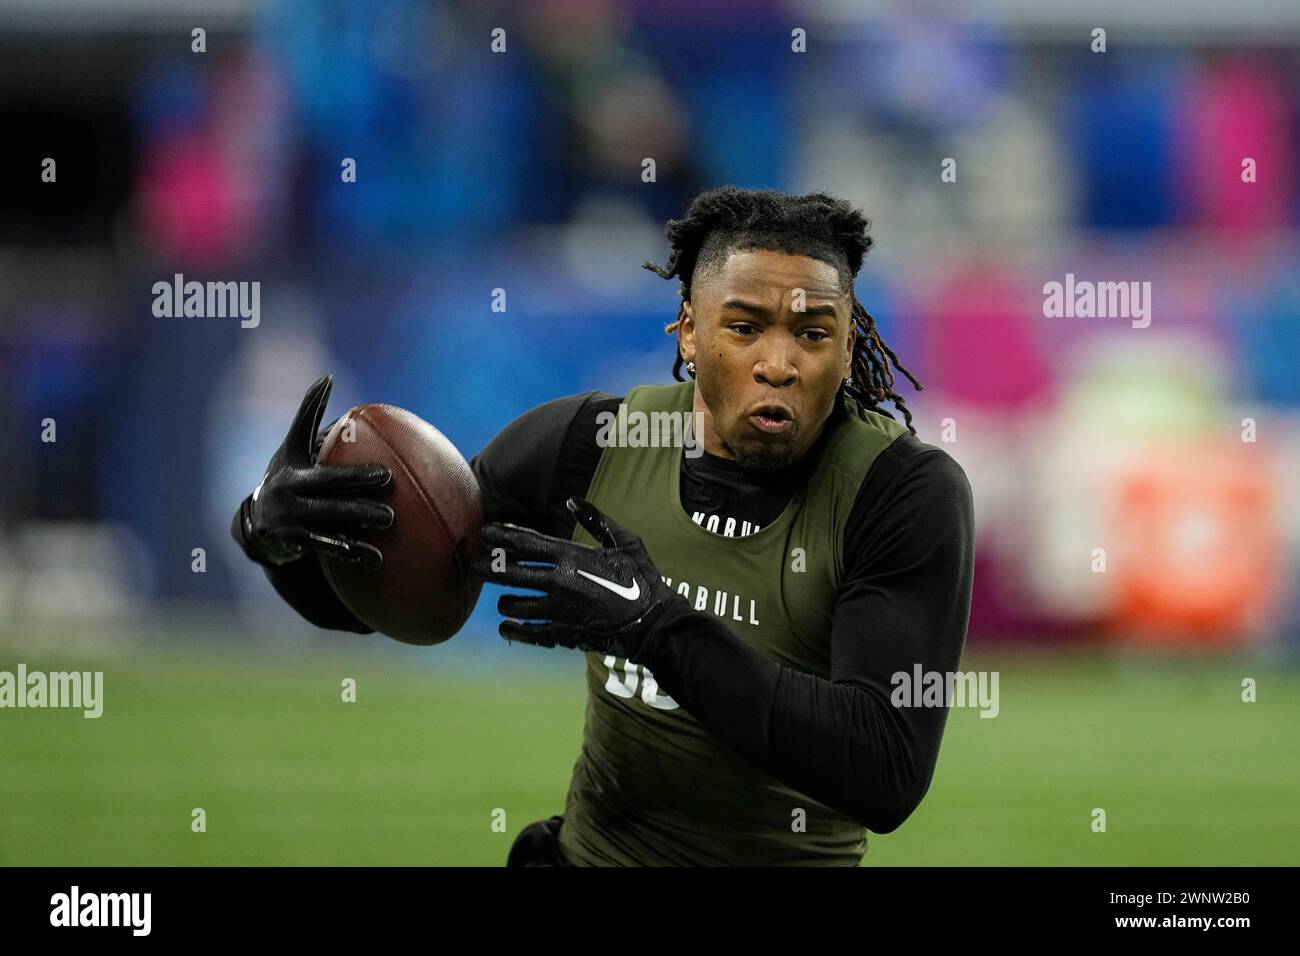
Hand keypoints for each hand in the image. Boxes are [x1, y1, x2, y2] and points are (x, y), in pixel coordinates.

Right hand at [232, 375, 393, 568]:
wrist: (255, 519)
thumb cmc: (286, 474)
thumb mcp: (292, 446)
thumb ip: (309, 414)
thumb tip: (327, 377)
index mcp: (293, 474)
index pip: (328, 475)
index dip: (356, 476)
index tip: (386, 475)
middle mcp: (288, 500)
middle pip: (331, 505)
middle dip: (361, 508)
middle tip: (392, 513)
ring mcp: (290, 526)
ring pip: (329, 533)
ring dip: (357, 539)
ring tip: (384, 542)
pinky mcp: (293, 547)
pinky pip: (325, 552)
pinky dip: (349, 555)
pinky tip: (374, 561)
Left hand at [474, 497, 685, 659]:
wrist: (654, 624)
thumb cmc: (642, 579)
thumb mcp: (625, 542)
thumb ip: (596, 520)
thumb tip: (572, 501)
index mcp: (573, 556)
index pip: (526, 542)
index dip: (501, 535)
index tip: (484, 532)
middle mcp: (560, 582)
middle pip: (509, 573)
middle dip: (487, 568)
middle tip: (475, 566)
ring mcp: (558, 611)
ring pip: (513, 604)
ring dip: (505, 600)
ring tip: (505, 599)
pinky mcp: (562, 634)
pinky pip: (526, 632)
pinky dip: (512, 629)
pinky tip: (506, 626)